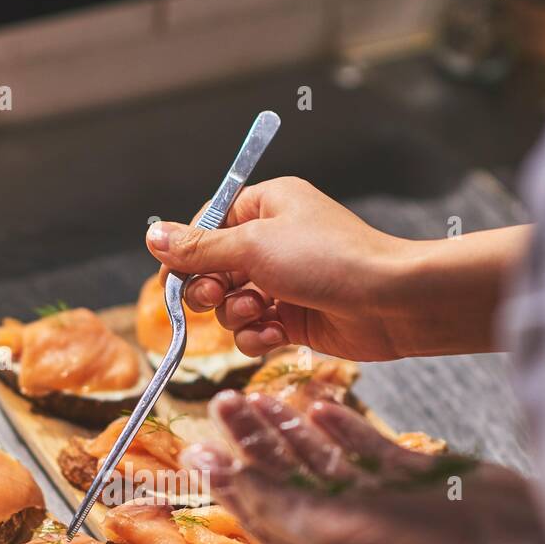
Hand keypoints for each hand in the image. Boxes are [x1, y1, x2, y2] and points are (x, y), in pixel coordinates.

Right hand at [146, 177, 529, 361]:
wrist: (391, 302)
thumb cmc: (330, 260)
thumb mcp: (253, 246)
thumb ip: (199, 247)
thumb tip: (152, 236)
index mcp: (266, 207)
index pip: (207, 225)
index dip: (188, 252)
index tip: (176, 274)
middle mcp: (273, 242)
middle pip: (212, 269)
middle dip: (211, 288)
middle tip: (216, 295)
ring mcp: (284, 283)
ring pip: (230, 305)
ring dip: (237, 315)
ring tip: (261, 313)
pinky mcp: (295, 319)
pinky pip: (254, 330)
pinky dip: (257, 336)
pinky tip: (275, 335)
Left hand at [183, 391, 544, 543]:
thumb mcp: (328, 532)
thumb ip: (273, 505)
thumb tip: (221, 480)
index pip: (258, 508)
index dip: (225, 478)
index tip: (196, 447)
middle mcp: (342, 521)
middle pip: (283, 475)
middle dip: (251, 439)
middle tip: (225, 402)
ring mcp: (378, 497)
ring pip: (320, 457)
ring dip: (289, 427)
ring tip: (260, 398)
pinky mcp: (411, 475)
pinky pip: (365, 448)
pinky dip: (342, 427)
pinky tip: (322, 407)